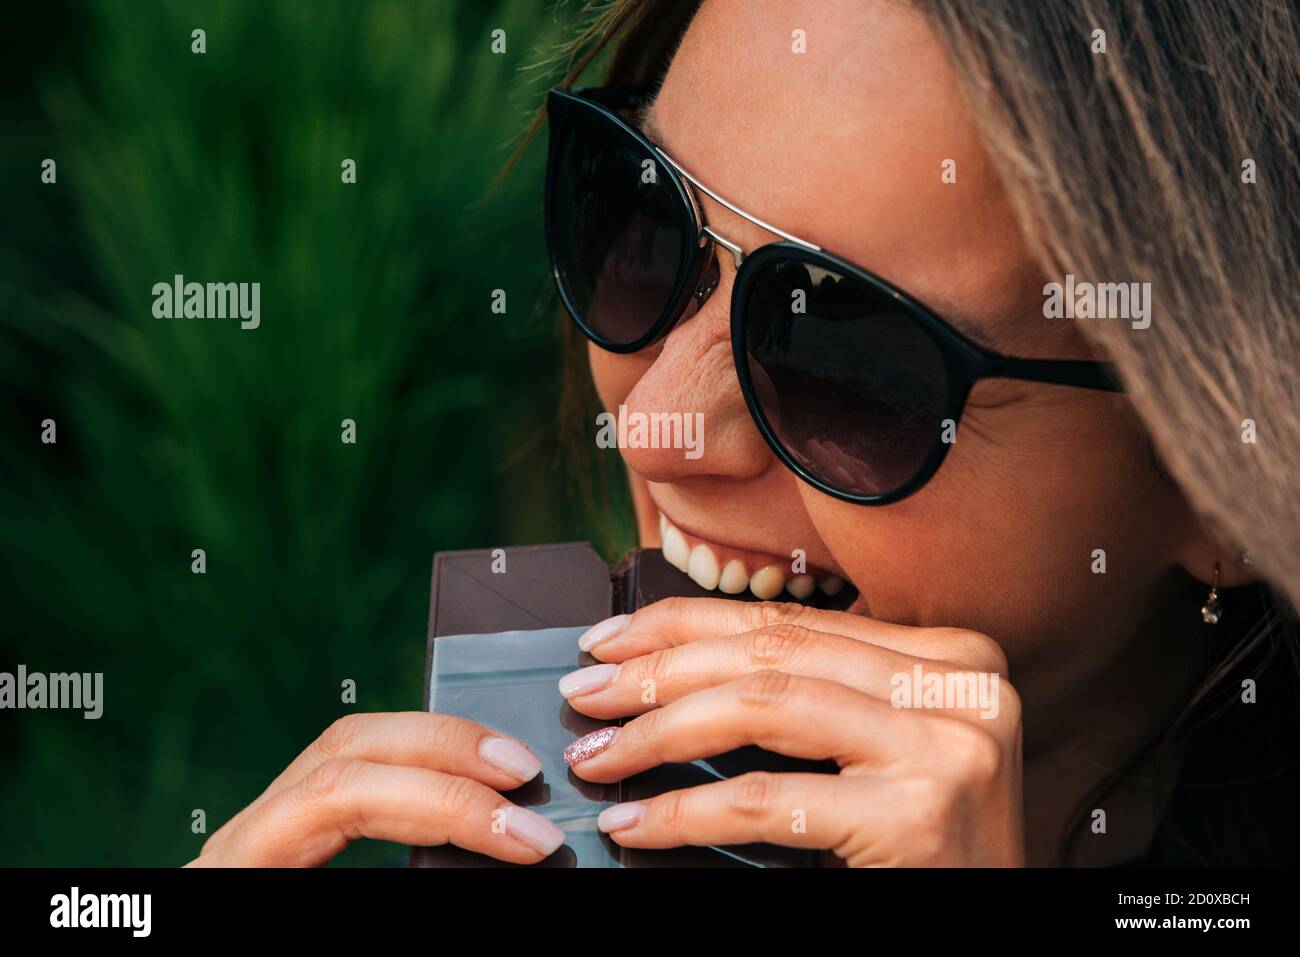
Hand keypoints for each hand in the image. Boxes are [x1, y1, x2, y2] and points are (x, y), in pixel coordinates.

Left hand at [187, 712, 563, 865]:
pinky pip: (353, 777)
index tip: (524, 842)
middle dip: (449, 752)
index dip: (446, 805)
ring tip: (509, 770)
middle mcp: (240, 841)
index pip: (342, 793)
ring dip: (440, 748)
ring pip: (350, 746)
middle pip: (348, 746)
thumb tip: (499, 864)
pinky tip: (463, 782)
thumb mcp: (336, 942)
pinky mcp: (288, 843)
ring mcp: (260, 834)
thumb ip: (406, 888)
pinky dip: (419, 770)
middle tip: (527, 780)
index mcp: (233, 873)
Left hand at [561, 598, 1024, 865]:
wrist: (991, 925)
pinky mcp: (920, 816)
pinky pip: (767, 800)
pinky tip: (635, 820)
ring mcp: (945, 747)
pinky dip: (683, 811)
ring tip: (597, 750)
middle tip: (585, 692)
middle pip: (771, 654)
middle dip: (659, 669)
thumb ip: (814, 697)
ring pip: (763, 707)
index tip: (613, 638)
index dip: (687, 623)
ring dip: (658, 729)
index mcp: (948, 657)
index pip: (792, 623)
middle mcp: (957, 685)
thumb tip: (678, 668)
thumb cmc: (925, 849)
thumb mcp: (880, 750)